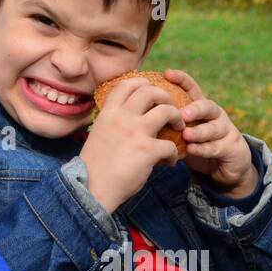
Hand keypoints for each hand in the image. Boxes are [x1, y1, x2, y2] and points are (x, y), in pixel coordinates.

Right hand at [79, 75, 184, 212]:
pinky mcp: (148, 150)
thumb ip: (113, 122)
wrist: (92, 188)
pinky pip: (171, 145)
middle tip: (170, 109)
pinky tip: (169, 162)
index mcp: (108, 113)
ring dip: (178, 118)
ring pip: (167, 111)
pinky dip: (174, 154)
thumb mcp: (99, 133)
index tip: (151, 90)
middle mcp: (122, 118)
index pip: (127, 84)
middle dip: (165, 97)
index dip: (143, 82)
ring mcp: (136, 132)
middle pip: (150, 91)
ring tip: (179, 129)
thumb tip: (130, 118)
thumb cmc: (95, 165)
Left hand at [162, 68, 257, 196]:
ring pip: (214, 127)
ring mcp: (225, 130)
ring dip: (199, 131)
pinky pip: (217, 147)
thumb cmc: (195, 144)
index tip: (166, 73)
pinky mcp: (231, 148)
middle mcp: (214, 115)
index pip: (192, 88)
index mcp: (200, 106)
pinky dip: (203, 149)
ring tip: (186, 134)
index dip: (181, 79)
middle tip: (181, 113)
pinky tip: (192, 150)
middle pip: (207, 106)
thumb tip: (136, 112)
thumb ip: (166, 121)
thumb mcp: (180, 131)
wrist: (224, 166)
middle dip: (194, 108)